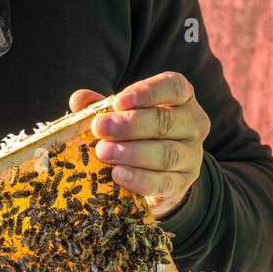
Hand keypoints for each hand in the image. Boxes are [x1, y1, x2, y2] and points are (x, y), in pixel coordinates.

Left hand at [68, 72, 209, 218]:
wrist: (153, 174)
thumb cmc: (134, 134)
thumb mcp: (118, 115)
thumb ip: (100, 106)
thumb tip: (80, 99)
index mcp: (181, 99)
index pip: (173, 87)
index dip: (147, 92)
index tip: (118, 102)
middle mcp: (193, 125)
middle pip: (165, 121)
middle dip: (130, 125)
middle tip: (99, 128)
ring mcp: (191, 156)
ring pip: (166, 153)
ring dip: (132, 153)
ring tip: (103, 152)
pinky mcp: (182, 184)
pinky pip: (164, 182)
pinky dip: (139, 179)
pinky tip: (118, 174)